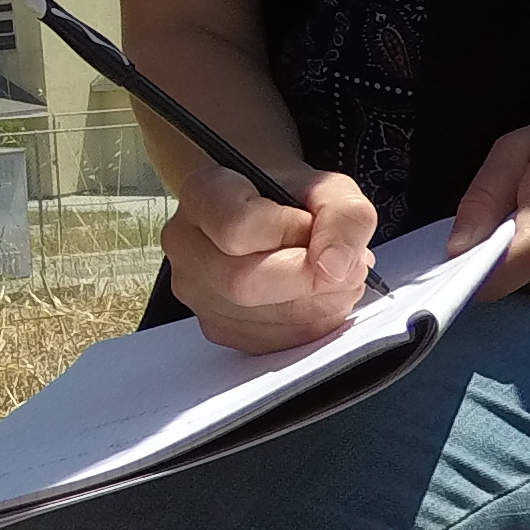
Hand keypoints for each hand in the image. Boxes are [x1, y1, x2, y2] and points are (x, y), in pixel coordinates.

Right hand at [163, 160, 377, 351]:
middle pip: (242, 283)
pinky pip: (267, 342)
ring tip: (333, 280)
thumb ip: (344, 215)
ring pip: (256, 319)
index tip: (318, 229)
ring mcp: (194, 290)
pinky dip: (307, 326)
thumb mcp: (329, 187)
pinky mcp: (214, 326)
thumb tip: (335, 267)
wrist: (270, 214)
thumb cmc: (291, 199)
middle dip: (311, 281)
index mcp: (204, 194)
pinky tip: (314, 300)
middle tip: (344, 266)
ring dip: (317, 305)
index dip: (293, 234)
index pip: (239, 227)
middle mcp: (185, 243)